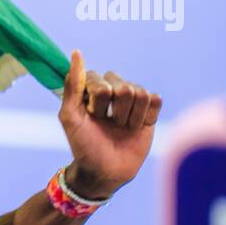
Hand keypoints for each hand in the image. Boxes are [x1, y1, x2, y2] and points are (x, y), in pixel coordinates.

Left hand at [58, 50, 161, 199]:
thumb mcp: (70, 117)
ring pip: (141, 93)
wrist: (105, 171)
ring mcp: (132, 99)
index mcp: (92, 88)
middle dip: (116, 111)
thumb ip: (73, 85)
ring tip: (122, 128)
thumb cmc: (83, 145)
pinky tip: (137, 127)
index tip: (91, 117)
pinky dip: (147, 117)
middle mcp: (112, 89)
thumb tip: (76, 53)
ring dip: (131, 116)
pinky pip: (155, 99)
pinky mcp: (149, 110)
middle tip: (108, 125)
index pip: (101, 81)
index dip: (98, 102)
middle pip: (124, 87)